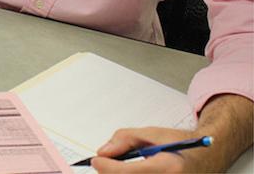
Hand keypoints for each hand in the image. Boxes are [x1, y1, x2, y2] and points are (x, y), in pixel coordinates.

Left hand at [91, 127, 206, 172]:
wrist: (208, 158)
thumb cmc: (182, 145)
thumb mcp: (152, 133)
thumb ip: (125, 139)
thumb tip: (103, 152)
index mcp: (169, 168)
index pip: (127, 173)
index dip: (107, 167)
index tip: (96, 160)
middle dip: (111, 173)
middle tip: (103, 163)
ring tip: (119, 166)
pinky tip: (130, 171)